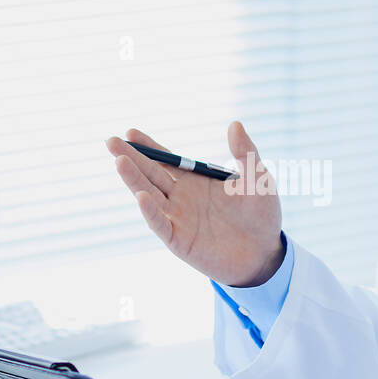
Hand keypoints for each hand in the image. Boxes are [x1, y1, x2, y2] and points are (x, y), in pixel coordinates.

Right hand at [106, 122, 283, 286]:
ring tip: (119, 161)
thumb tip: (234, 124)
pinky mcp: (180, 241)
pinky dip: (151, 212)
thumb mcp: (258, 179)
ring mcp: (179, 219)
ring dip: (134, 180)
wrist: (266, 253)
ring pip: (150, 195)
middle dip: (132, 158)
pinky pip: (161, 224)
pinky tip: (141, 197)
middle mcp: (182, 198)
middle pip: (151, 174)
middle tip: (111, 141)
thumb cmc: (262, 215)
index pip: (167, 160)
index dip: (149, 147)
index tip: (131, 132)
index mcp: (196, 180)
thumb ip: (246, 154)